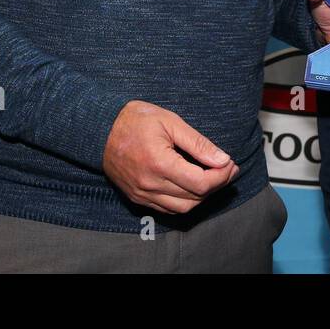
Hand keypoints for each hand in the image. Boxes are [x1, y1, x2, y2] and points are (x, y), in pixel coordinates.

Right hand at [102, 100, 238, 213]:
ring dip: (202, 196)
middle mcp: (150, 184)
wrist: (99, 129)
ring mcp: (142, 194)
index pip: (201, 183)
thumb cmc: (135, 120)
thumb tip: (222, 159)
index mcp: (159, 163)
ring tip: (212, 177)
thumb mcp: (170, 122)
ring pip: (182, 208)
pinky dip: (184, 201)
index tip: (230, 164)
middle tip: (227, 168)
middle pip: (195, 198)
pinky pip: (167, 208)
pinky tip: (192, 184)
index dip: (222, 176)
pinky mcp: (137, 198)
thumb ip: (198, 143)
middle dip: (216, 185)